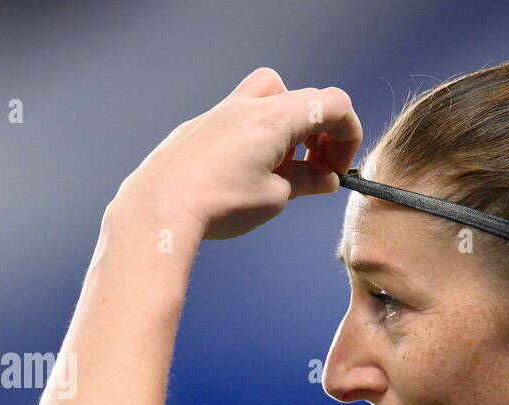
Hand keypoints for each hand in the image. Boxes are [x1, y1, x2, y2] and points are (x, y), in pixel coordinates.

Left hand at [115, 67, 361, 239]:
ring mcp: (221, 112)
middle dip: (322, 133)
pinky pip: (241, 115)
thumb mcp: (274, 197)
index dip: (348, 135)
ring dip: (290, 125)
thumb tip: (325, 178)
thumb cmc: (218, 203)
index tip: (338, 168)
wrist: (160, 208)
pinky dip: (259, 135)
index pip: (333, 104)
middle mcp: (249, 106)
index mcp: (275, 119)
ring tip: (283, 165)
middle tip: (318, 169)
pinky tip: (248, 171)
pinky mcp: (201, 126)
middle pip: (306, 98)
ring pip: (271, 94)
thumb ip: (306, 181)